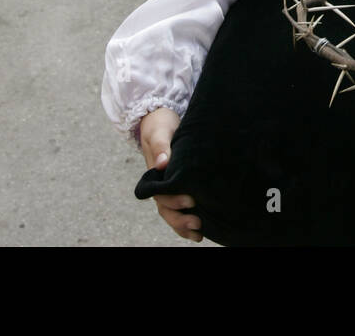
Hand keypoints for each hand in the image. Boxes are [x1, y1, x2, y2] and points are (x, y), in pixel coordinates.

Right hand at [138, 107, 202, 241]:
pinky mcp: (180, 187)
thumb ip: (161, 146)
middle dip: (180, 220)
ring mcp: (169, 188)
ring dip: (184, 226)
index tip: (192, 201)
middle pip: (166, 210)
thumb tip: (162, 163)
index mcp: (154, 175)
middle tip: (198, 223)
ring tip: (200, 233)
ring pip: (172, 214)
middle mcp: (160, 185)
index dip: (175, 201)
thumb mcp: (160, 131)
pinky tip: (201, 231)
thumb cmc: (160, 125)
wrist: (162, 121)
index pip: (161, 195)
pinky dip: (186, 222)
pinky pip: (180, 210)